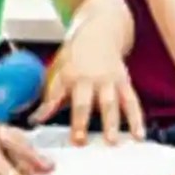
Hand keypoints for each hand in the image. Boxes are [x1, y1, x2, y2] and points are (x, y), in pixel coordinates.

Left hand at [29, 12, 144, 145]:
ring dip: (111, 124)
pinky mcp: (124, 83)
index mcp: (70, 75)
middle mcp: (90, 78)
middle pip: (85, 102)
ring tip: (112, 142)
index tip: (38, 122)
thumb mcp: (59, 70)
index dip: (47, 109)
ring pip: (111, 103)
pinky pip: (132, 102)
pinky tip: (138, 134)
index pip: (56, 95)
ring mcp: (109, 81)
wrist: (101, 33)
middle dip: (82, 121)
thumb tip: (36, 119)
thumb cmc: (77, 56)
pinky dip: (136, 119)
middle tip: (80, 141)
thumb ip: (51, 96)